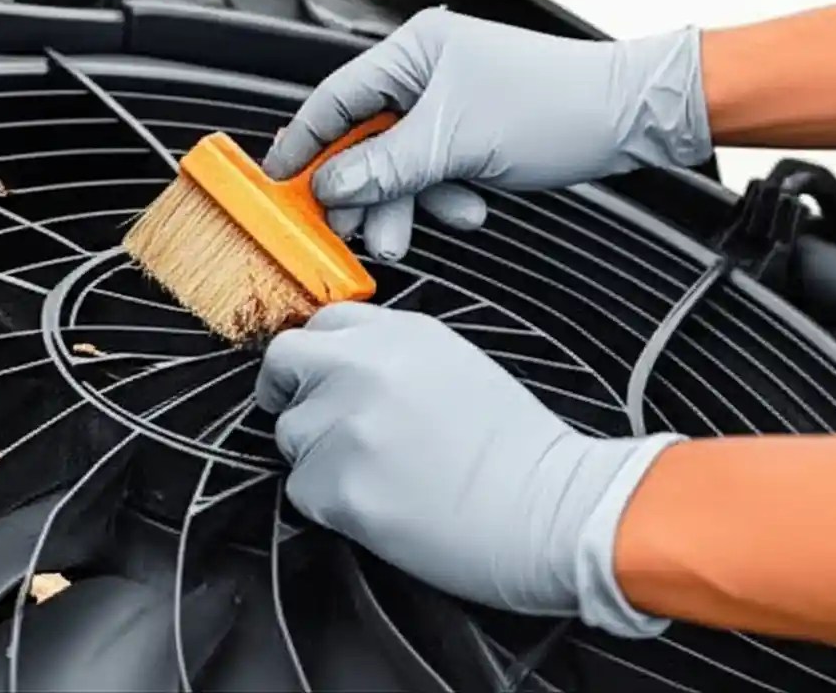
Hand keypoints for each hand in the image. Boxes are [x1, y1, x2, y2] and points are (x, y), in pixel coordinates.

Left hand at [255, 303, 681, 636]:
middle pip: (284, 364)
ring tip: (380, 478)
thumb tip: (344, 372)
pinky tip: (382, 509)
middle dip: (288, 393)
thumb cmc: (520, 452)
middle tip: (313, 426)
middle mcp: (364, 367)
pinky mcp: (338, 486)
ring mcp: (347, 425)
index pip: (322, 323)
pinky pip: (302, 491)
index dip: (314, 357)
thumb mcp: (459, 368)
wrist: (551, 512)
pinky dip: (329, 505)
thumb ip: (395, 357)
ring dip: (318, 458)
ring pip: (291, 435)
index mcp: (400, 334)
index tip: (315, 382)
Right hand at [262, 7, 711, 260]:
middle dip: (365, 193)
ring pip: (402, 166)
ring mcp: (449, 105)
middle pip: (367, 142)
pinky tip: (466, 211)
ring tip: (408, 237)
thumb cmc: (556, 105)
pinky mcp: (472, 134)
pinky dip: (444, 198)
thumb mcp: (454, 142)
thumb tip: (331, 187)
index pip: (335, 99)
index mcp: (413, 52)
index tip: (278, 182)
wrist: (631, 119)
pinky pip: (436, 174)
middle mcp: (426, 73)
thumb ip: (384, 168)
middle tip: (354, 231)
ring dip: (407, 205)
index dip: (304, 144)